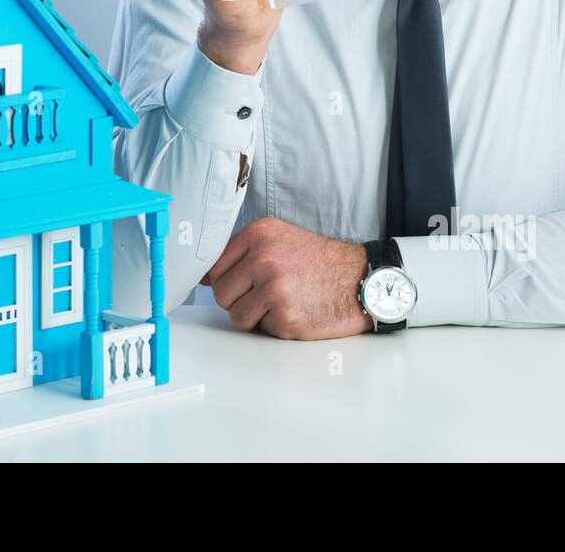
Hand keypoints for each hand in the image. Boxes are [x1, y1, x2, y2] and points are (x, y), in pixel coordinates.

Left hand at [201, 217, 372, 339]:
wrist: (361, 281)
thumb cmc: (320, 263)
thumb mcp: (280, 241)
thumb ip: (243, 253)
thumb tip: (203, 276)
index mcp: (259, 234)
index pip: (213, 265)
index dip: (224, 280)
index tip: (238, 285)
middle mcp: (264, 257)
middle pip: (220, 292)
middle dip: (238, 300)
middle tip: (265, 296)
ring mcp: (274, 287)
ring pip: (235, 315)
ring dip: (255, 317)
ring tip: (281, 303)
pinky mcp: (285, 315)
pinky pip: (260, 330)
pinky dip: (275, 327)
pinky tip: (295, 312)